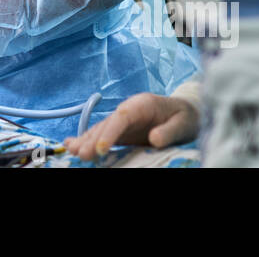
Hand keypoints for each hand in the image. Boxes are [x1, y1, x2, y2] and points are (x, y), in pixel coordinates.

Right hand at [62, 93, 198, 160]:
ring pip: (100, 129)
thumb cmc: (186, 117)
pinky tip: (72, 145)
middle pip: (107, 124)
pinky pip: (102, 135)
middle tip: (82, 154)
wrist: (187, 112)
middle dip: (93, 139)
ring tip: (72, 151)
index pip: (122, 117)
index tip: (101, 148)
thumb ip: (169, 131)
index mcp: (142, 105)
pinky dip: (88, 140)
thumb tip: (154, 138)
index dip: (109, 132)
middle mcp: (128, 110)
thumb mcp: (183, 124)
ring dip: (86, 140)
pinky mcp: (122, 131)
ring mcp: (123, 121)